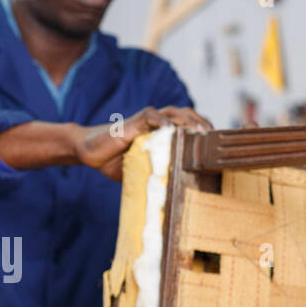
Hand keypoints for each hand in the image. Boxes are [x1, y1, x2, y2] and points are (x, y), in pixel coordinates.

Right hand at [78, 106, 214, 181]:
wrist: (89, 152)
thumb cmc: (115, 162)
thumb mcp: (141, 171)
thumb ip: (156, 174)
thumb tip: (174, 194)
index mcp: (161, 134)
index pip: (188, 127)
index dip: (203, 132)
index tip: (216, 144)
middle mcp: (157, 124)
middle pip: (187, 116)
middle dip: (202, 124)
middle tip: (214, 138)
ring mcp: (146, 121)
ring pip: (173, 112)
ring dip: (188, 120)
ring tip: (200, 131)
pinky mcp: (133, 122)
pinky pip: (151, 115)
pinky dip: (162, 120)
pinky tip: (171, 128)